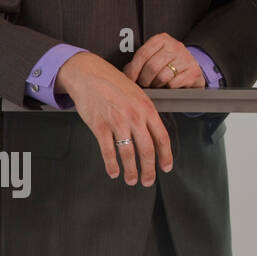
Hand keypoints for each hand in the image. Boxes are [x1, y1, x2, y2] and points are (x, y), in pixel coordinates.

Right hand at [55, 51, 174, 184]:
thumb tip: (154, 134)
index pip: (162, 137)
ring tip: (132, 180)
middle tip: (148, 180)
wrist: (89, 75)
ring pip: (128, 153)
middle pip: (147, 149)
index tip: (166, 167)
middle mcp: (135, 117)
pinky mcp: (99, 126)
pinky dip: (112, 165)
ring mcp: (117, 122)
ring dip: (131, 171)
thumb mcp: (138, 95)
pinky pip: (107, 150)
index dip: (166, 155)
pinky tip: (114, 172)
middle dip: (149, 169)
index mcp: (147, 109)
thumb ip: (146, 114)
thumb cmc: (114, 84)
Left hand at [124, 33, 206, 88]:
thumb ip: (140, 61)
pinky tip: (168, 85)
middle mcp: (175, 46)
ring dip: (156, 84)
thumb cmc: (168, 63)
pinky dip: (168, 87)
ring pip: (162, 77)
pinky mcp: (193, 71)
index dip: (133, 69)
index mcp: (162, 39)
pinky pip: (174, 83)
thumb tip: (126, 72)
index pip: (143, 53)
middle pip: (152, 66)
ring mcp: (185, 58)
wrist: (191, 67)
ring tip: (156, 84)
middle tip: (144, 83)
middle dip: (144, 79)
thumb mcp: (154, 56)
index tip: (130, 78)